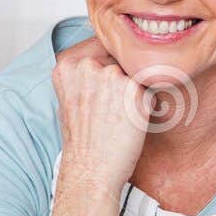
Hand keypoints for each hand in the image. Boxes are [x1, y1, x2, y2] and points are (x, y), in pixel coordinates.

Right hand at [51, 37, 155, 194]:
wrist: (91, 170)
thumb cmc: (82, 139)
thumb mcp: (70, 97)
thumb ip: (84, 72)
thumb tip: (105, 54)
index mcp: (67, 64)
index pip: (100, 45)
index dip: (108, 64)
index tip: (106, 88)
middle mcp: (87, 65)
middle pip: (120, 57)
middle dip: (122, 77)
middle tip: (110, 108)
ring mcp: (112, 75)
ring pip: (135, 73)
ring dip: (133, 91)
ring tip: (118, 117)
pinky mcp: (135, 90)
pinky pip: (148, 89)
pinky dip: (144, 105)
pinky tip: (129, 122)